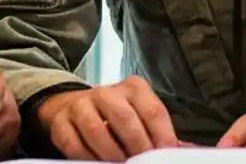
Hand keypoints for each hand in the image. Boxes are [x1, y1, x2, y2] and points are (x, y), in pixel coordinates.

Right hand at [36, 75, 176, 160]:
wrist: (72, 104)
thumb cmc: (114, 114)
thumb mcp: (139, 113)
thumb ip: (158, 130)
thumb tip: (183, 149)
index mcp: (132, 88)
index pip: (152, 110)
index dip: (162, 135)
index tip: (166, 153)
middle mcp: (106, 92)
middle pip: (124, 118)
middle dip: (137, 145)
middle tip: (143, 162)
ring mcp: (81, 105)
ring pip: (96, 130)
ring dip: (112, 153)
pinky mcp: (61, 122)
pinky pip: (74, 144)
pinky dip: (88, 158)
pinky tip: (99, 163)